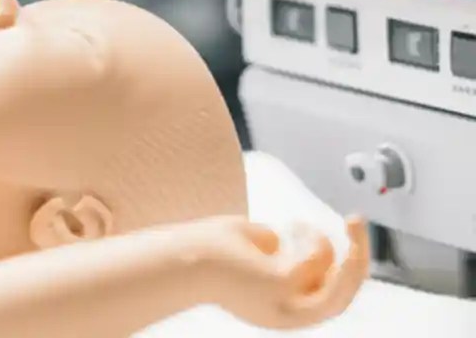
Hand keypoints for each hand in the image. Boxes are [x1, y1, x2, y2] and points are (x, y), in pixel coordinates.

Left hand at [204, 216, 368, 329]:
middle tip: (357, 219)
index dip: (341, 269)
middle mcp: (288, 317)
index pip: (329, 299)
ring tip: (298, 224)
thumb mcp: (246, 250)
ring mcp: (287, 306)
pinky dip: (307, 237)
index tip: (338, 236)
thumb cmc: (204, 250)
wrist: (177, 257)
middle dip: (360, 256)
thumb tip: (280, 238)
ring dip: (326, 241)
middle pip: (346, 295)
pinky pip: (317, 259)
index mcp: (280, 311)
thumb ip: (269, 247)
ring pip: (341, 280)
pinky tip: (289, 226)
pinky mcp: (282, 287)